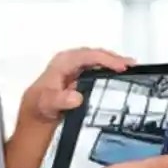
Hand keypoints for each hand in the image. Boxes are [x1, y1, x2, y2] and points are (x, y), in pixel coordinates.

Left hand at [19, 47, 134, 126]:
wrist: (37, 114)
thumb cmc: (40, 106)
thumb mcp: (48, 105)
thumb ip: (60, 100)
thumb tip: (75, 97)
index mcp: (62, 62)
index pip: (88, 56)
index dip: (106, 60)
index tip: (120, 67)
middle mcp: (69, 61)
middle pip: (95, 54)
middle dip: (114, 58)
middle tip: (130, 65)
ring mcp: (75, 66)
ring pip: (97, 58)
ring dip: (113, 62)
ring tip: (129, 67)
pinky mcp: (80, 74)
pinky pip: (97, 66)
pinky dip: (109, 68)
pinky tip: (118, 72)